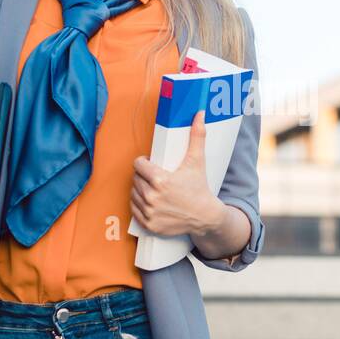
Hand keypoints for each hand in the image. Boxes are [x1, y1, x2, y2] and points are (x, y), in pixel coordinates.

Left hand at [131, 109, 221, 236]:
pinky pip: (134, 209)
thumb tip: (200, 114)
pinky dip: (139, 204)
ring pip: (133, 193)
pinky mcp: (149, 224)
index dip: (144, 162)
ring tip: (151, 186)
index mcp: (160, 180)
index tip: (150, 163)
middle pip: (135, 179)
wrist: (205, 217)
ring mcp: (149, 212)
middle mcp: (152, 197)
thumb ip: (197, 136)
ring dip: (139, 188)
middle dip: (142, 175)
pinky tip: (149, 200)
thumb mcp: (197, 161)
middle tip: (153, 175)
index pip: (138, 165)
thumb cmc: (199, 187)